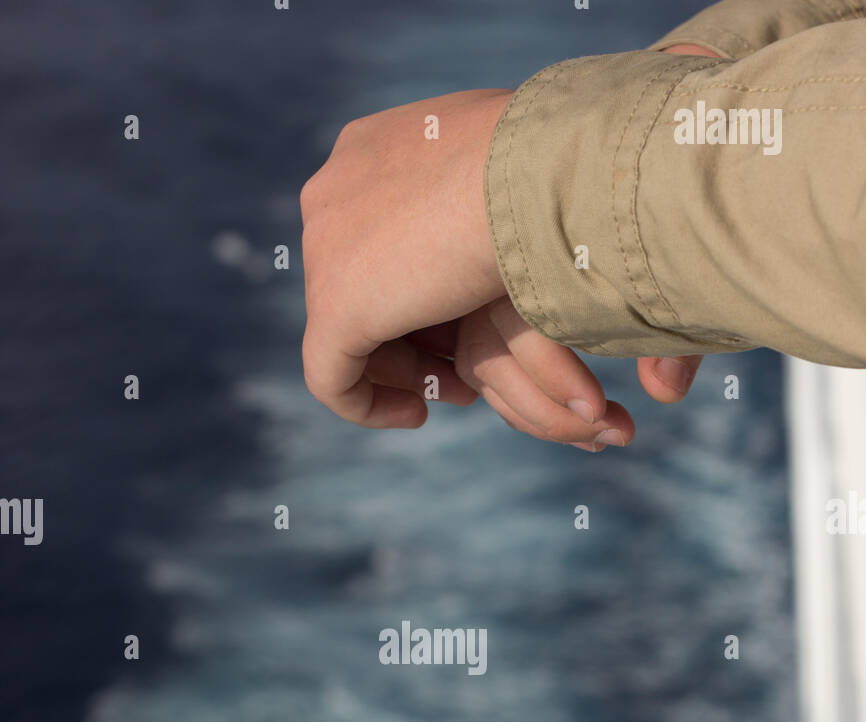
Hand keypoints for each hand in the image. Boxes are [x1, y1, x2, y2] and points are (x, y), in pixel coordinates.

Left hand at [301, 89, 512, 428]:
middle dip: (408, 334)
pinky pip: (331, 377)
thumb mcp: (518, 164)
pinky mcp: (334, 308)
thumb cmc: (550, 163)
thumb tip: (505, 209)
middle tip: (461, 368)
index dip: (420, 286)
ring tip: (452, 393)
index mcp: (371, 149)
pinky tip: (416, 414)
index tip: (466, 321)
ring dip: (398, 370)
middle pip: (360, 283)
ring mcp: (325, 248)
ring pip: (344, 330)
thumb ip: (490, 190)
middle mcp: (334, 191)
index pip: (380, 233)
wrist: (537, 174)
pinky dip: (368, 405)